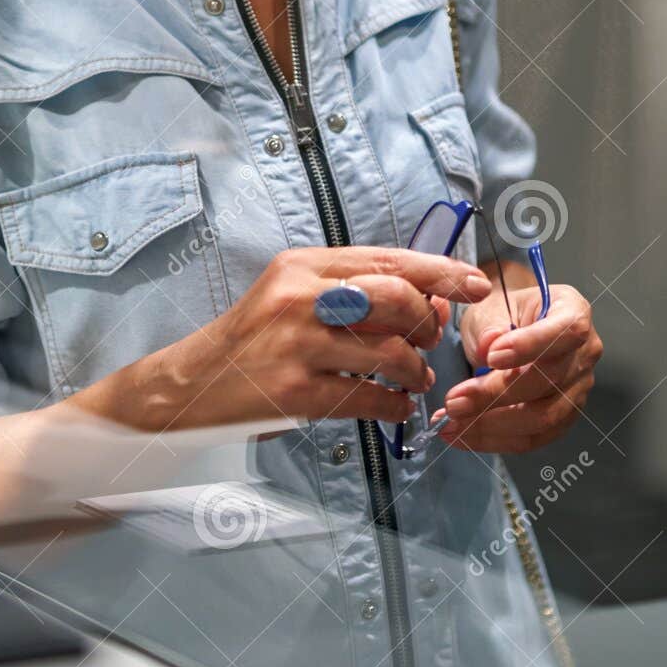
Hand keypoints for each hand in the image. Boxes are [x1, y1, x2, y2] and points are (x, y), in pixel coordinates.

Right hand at [78, 246, 491, 432]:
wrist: (191, 384)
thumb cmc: (251, 340)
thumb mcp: (290, 294)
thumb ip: (347, 287)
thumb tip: (424, 296)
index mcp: (303, 265)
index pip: (389, 259)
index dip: (441, 272)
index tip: (475, 285)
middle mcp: (300, 296)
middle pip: (398, 299)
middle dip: (428, 325)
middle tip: (427, 344)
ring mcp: (297, 344)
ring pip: (391, 352)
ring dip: (415, 372)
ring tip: (411, 381)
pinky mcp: (294, 390)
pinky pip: (370, 398)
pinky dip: (394, 406)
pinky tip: (392, 406)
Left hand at [442, 280, 601, 452]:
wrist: (506, 327)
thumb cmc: (500, 311)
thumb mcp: (488, 306)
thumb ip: (489, 325)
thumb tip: (488, 347)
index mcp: (573, 312)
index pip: (566, 331)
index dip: (531, 346)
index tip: (491, 357)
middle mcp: (584, 353)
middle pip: (549, 382)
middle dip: (495, 396)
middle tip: (453, 402)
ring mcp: (577, 388)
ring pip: (542, 418)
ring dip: (491, 426)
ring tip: (450, 424)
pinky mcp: (563, 417)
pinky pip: (533, 438)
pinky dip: (495, 440)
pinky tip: (463, 435)